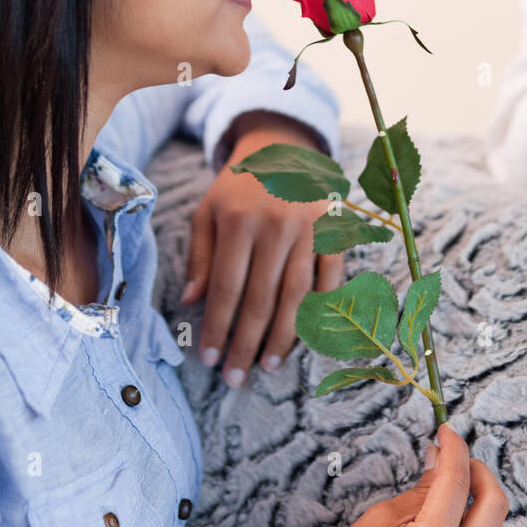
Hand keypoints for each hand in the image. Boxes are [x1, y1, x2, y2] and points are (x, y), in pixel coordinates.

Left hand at [181, 115, 344, 385]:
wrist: (282, 148)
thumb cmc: (238, 188)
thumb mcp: (208, 211)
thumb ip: (199, 256)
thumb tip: (191, 302)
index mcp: (238, 220)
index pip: (227, 287)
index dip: (218, 327)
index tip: (209, 359)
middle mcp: (276, 225)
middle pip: (260, 298)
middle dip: (246, 343)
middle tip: (236, 377)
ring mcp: (310, 228)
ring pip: (297, 294)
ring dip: (282, 335)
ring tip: (268, 365)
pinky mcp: (335, 230)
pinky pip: (331, 277)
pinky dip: (323, 308)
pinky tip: (309, 335)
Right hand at [293, 423, 508, 526]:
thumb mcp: (381, 519)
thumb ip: (421, 490)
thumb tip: (440, 459)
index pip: (456, 481)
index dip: (454, 447)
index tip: (447, 432)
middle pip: (494, 505)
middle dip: (479, 472)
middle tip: (458, 460)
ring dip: (482, 509)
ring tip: (454, 499)